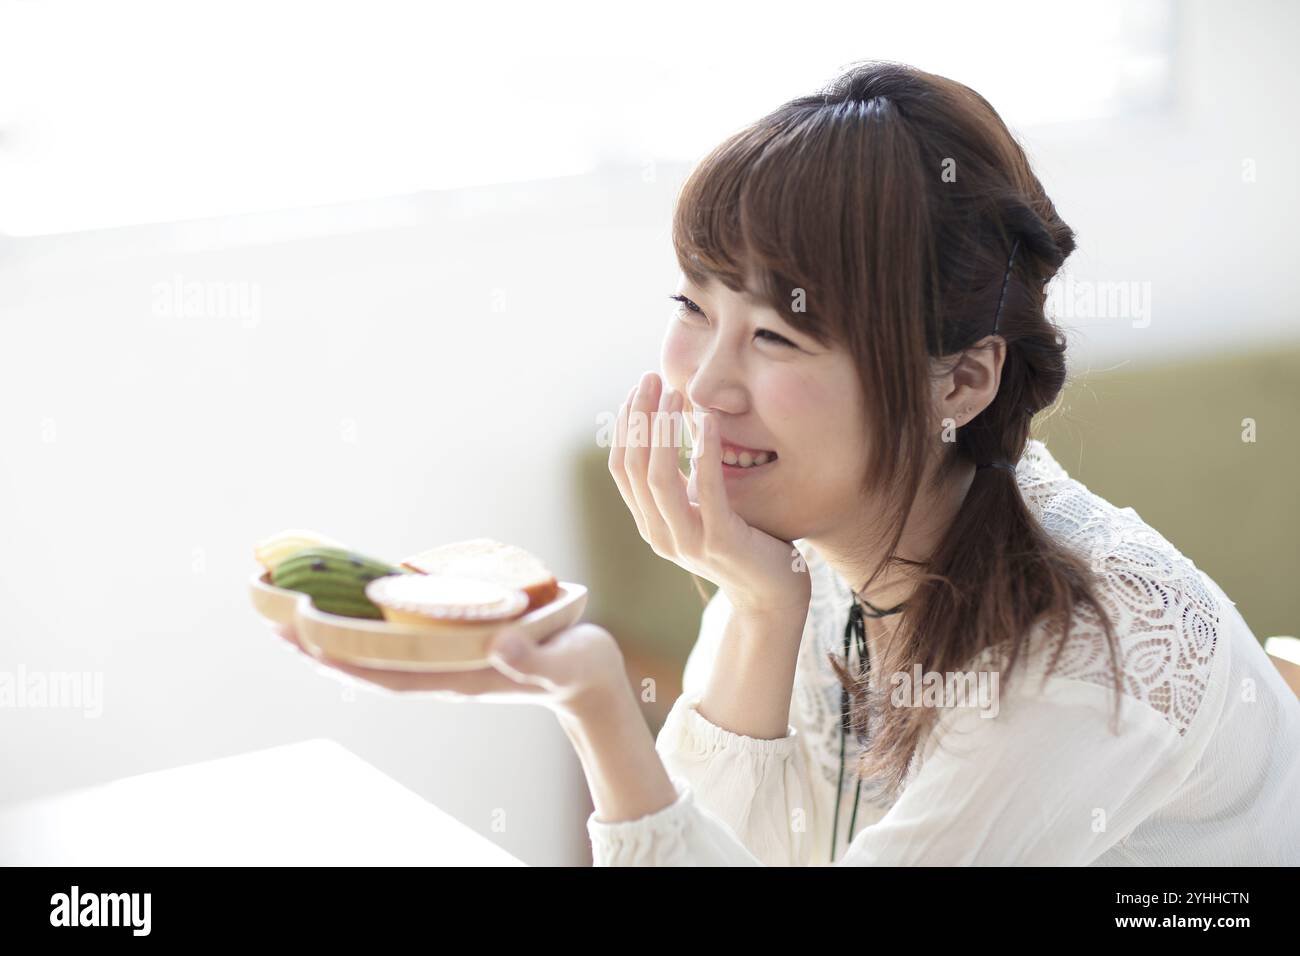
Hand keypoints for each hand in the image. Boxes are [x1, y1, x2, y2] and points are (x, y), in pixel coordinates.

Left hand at [269, 620, 627, 717]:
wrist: (589, 681)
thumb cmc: (577, 669)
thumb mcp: (562, 661)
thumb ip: (533, 659)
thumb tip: (500, 647)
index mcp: (461, 676)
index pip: (389, 671)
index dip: (345, 658)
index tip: (304, 641)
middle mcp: (443, 673)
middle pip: (369, 664)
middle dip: (322, 646)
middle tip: (273, 621)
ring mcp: (446, 664)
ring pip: (378, 655)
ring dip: (336, 638)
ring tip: (295, 618)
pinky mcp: (455, 651)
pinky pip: (400, 642)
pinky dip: (369, 628)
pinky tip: (354, 610)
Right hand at [608, 370, 810, 616]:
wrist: (772, 596)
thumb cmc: (743, 544)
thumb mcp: (700, 509)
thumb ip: (681, 481)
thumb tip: (669, 432)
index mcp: (651, 524)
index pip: (622, 468)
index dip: (625, 427)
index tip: (637, 390)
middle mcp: (659, 534)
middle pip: (633, 466)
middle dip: (638, 417)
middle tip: (650, 378)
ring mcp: (686, 540)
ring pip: (658, 477)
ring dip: (662, 429)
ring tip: (674, 392)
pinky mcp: (718, 540)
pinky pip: (705, 488)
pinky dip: (702, 450)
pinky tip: (706, 421)